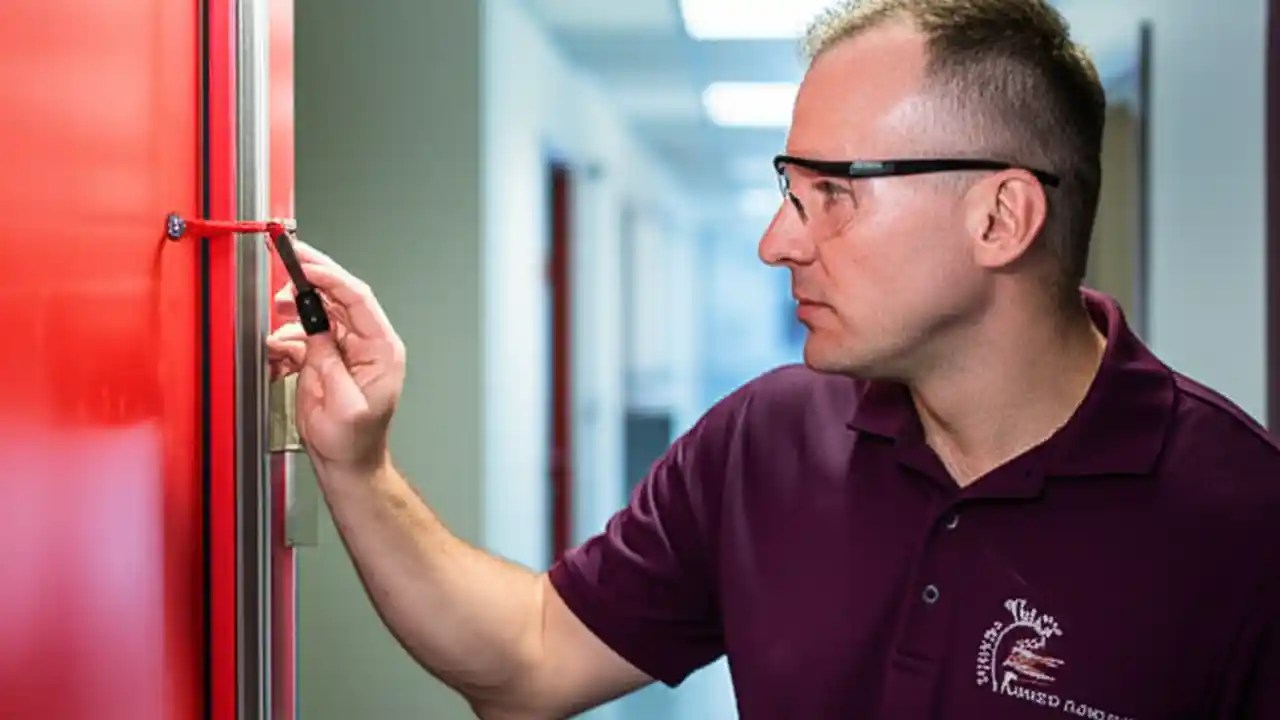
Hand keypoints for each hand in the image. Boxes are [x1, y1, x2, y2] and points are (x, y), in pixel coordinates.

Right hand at [266, 240, 405, 475]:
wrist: (345, 462)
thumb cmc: (354, 440)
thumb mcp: (343, 404)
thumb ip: (329, 363)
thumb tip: (316, 332)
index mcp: (381, 349)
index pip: (358, 298)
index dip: (331, 277)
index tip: (305, 264)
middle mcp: (365, 343)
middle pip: (338, 297)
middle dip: (308, 283)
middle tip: (285, 272)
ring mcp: (343, 349)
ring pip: (317, 312)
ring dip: (293, 311)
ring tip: (276, 318)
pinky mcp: (324, 358)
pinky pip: (303, 335)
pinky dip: (285, 338)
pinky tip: (275, 348)